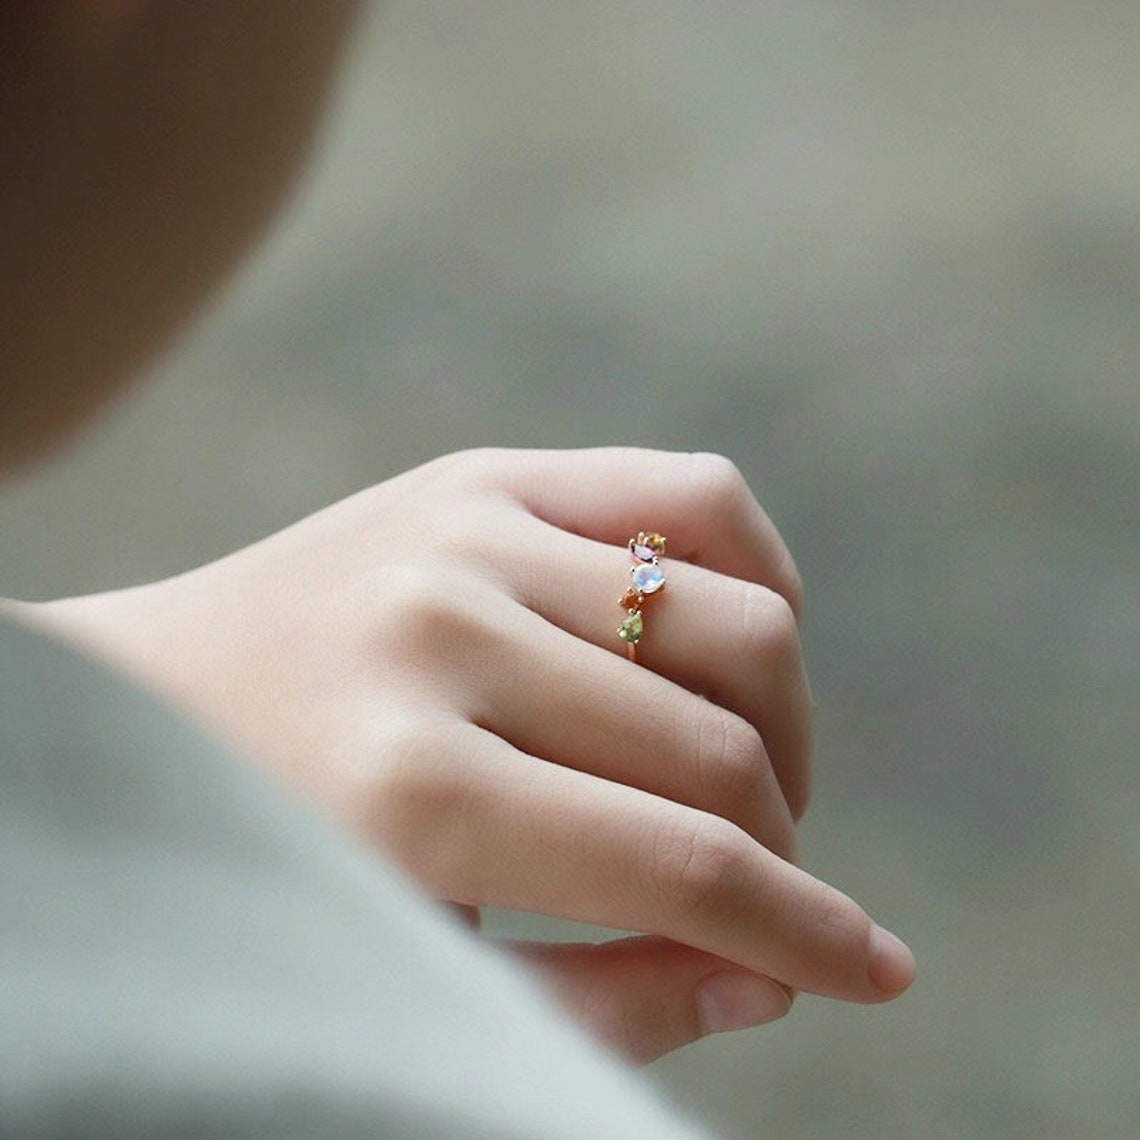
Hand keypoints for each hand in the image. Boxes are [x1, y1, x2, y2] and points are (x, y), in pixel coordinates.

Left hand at [27, 448, 913, 1060]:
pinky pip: (697, 497)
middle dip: (782, 840)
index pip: (681, 866)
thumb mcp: (419, 967)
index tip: (871, 969)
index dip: (803, 932)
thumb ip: (603, 999)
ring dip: (784, 723)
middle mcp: (446, 631)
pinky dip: (760, 574)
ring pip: (740, 620)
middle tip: (755, 875)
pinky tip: (735, 649)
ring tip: (741, 776)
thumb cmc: (278, 857)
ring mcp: (469, 527)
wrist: (151, 705)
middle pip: (719, 747)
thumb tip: (769, 980)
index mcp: (408, 789)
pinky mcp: (485, 475)